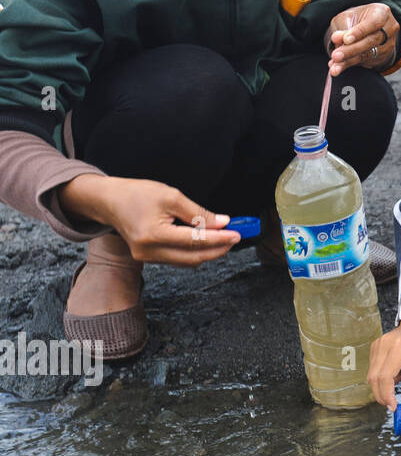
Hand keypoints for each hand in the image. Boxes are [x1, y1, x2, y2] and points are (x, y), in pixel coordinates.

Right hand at [59, 174, 239, 265]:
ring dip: (207, 251)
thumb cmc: (137, 194)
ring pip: (187, 261)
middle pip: (193, 257)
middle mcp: (148, 251)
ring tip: (224, 237)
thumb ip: (198, 213)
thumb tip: (223, 223)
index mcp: (153, 235)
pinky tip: (205, 240)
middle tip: (235, 237)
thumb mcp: (171, 196)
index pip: (195, 241)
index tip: (237, 234)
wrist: (108, 201)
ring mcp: (146, 257)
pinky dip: (194, 251)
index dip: (220, 239)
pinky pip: (177, 259)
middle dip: (218, 249)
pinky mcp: (147, 257)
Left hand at [326, 2, 399, 75]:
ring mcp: (388, 44)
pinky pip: (365, 62)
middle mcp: (389, 29)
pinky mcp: (382, 57)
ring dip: (349, 61)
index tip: (345, 40)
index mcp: (382, 12)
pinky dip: (349, 64)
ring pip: (368, 54)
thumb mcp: (347, 17)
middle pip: (371, 41)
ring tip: (334, 67)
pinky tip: (337, 67)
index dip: (359, 32)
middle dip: (351, 50)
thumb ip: (343, 27)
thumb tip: (337, 39)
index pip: (373, 23)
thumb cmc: (356, 19)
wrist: (365, 28)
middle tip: (335, 56)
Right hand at [368, 312, 400, 410]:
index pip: (385, 377)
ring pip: (371, 375)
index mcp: (399, 347)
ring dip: (383, 386)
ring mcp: (377, 345)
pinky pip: (373, 369)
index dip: (387, 395)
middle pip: (374, 378)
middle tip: (394, 404)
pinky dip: (383, 377)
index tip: (394, 407)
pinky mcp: (374, 347)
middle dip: (382, 396)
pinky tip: (397, 372)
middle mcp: (384, 345)